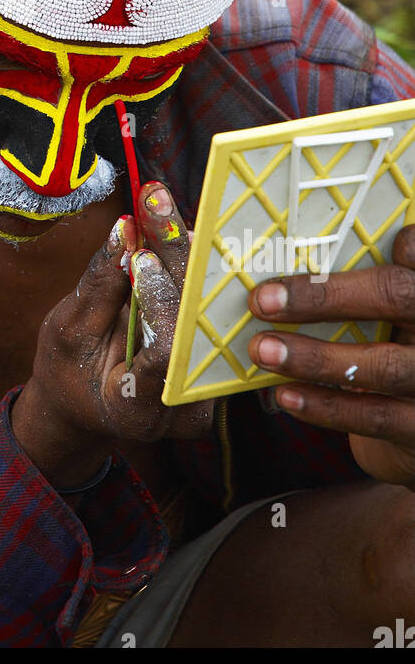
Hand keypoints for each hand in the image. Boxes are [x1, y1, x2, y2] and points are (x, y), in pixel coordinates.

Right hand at [11, 182, 211, 490]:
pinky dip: (187, 268)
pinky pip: (204, 309)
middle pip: (194, 321)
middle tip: (155, 202)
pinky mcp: (211, 361)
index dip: (159, 301)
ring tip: (162, 207)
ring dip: (185, 255)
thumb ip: (100, 286)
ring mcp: (204, 387)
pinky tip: (172, 232)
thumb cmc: (67, 373)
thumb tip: (125, 230)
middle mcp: (183, 405)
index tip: (139, 256)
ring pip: (205, 310)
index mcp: (138, 410)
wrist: (84, 406)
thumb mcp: (68, 331)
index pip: (168, 353)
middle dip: (175, 256)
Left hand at [248, 224, 414, 488]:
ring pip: (383, 365)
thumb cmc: (386, 352)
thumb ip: (357, 288)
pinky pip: (374, 415)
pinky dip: (324, 406)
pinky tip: (284, 394)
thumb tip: (279, 274)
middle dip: (325, 297)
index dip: (400, 244)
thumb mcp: (383, 316)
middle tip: (263, 300)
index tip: (339, 238)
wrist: (411, 425)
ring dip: (314, 358)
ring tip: (263, 349)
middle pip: (398, 297)